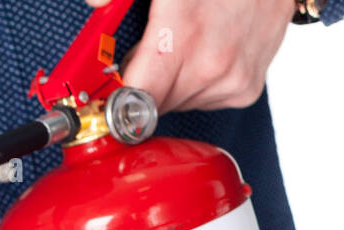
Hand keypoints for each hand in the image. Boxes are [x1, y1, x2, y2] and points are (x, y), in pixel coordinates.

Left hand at [87, 0, 290, 112]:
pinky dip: (198, 84)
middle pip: (150, 105)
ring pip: (176, 104)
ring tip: (185, 46)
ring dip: (172, 83)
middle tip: (152, 50)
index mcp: (180, 37)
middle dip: (144, 82)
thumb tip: (97, 4)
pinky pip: (202, 102)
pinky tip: (207, 52)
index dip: (114, 98)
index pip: (132, 101)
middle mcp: (210, 67)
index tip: (106, 94)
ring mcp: (231, 81)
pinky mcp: (246, 90)